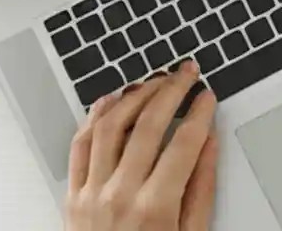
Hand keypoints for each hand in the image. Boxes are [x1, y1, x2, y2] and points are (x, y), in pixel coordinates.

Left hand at [65, 60, 217, 230]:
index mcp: (155, 208)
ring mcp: (91, 194)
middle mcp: (119, 196)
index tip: (209, 96)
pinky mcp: (72, 197)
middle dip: (172, 90)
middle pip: (149, 125)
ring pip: (111, 126)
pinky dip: (95, 117)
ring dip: (134, 95)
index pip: (184, 142)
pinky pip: (80, 145)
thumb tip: (208, 145)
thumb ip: (200, 189)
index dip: (200, 112)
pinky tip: (111, 100)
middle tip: (187, 72)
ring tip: (154, 80)